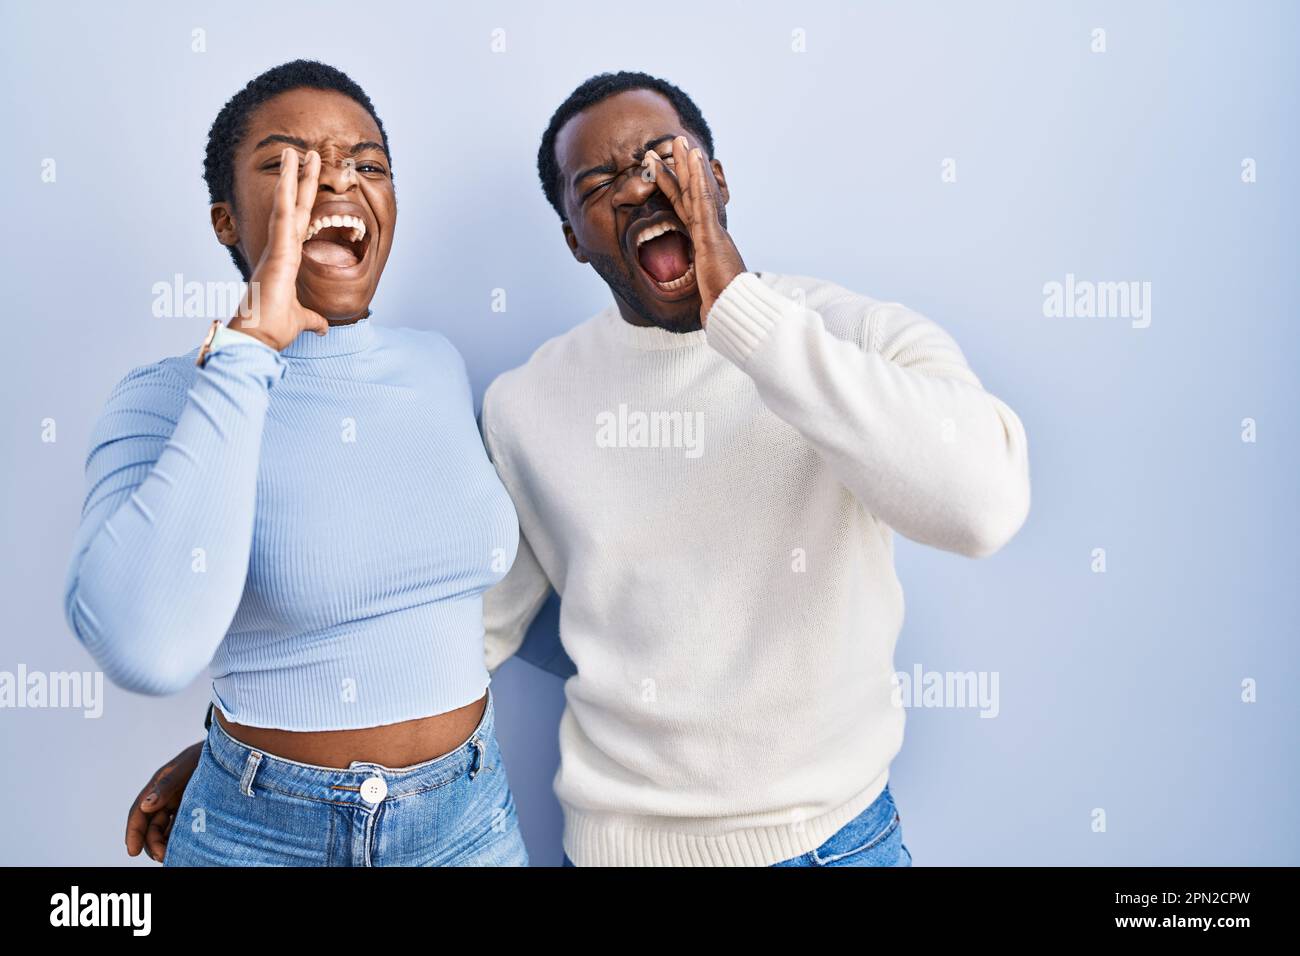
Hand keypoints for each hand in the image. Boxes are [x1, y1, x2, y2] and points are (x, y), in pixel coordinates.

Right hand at [125, 742, 200, 862]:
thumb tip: (146, 806)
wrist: (229, 749)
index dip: (133, 833)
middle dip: (152, 844)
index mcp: (157, 788)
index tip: (132, 852)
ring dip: (165, 844)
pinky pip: (181, 829)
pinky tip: (185, 848)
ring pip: (165, 831)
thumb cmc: (203, 754)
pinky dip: (179, 840)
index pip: (138, 814)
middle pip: (151, 827)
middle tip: (162, 856)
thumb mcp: (184, 767)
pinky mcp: (193, 809)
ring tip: (173, 855)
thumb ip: (166, 786)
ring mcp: (179, 805)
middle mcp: (164, 799)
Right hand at [228, 148, 329, 348]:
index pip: (297, 223)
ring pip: (284, 206)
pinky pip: (281, 220)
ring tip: (295, 152)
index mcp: (285, 261)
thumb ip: (313, 320)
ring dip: (290, 178)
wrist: (256, 341)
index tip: (308, 179)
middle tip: (306, 152)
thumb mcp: (301, 321)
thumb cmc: (271, 330)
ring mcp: (277, 250)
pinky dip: (284, 197)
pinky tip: (288, 177)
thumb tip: (323, 328)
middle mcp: (279, 250)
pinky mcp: (277, 255)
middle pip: (292, 207)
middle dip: (300, 179)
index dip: (303, 200)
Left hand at [644, 135, 745, 323]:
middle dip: (682, 169)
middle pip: (692, 195)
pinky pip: (702, 201)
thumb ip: (709, 299)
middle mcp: (713, 234)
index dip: (679, 191)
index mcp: (709, 247)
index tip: (670, 172)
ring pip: (697, 191)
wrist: (738, 318)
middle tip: (674, 144)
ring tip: (679, 140)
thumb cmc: (727, 313)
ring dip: (688, 163)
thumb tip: (707, 315)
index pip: (689, 213)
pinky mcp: (711, 236)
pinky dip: (697, 177)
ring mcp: (713, 233)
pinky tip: (692, 159)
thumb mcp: (711, 301)